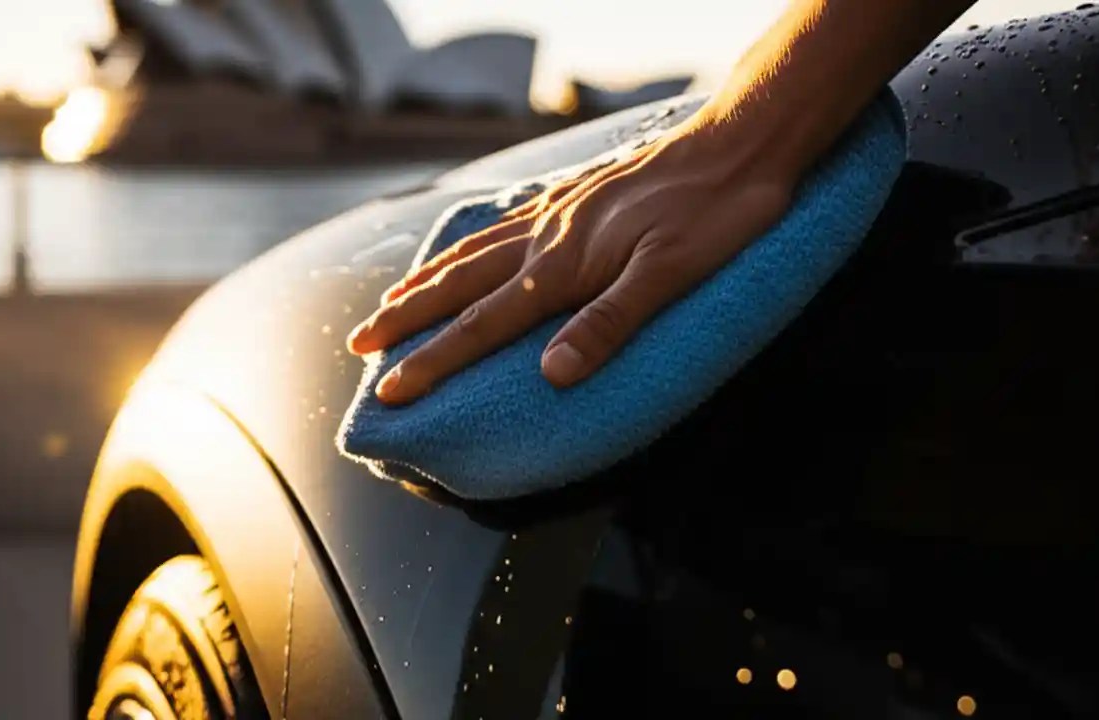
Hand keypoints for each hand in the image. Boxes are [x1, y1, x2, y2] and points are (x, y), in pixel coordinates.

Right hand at [346, 119, 798, 405]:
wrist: (739, 143)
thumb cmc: (716, 212)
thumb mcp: (673, 273)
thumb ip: (611, 322)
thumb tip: (553, 374)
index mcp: (564, 265)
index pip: (483, 324)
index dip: (433, 361)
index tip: (390, 392)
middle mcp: (547, 237)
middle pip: (459, 285)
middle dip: (405, 320)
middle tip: (359, 345)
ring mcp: (556, 213)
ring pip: (473, 251)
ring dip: (426, 281)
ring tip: (390, 302)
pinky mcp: (572, 197)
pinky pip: (501, 224)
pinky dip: (468, 243)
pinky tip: (464, 247)